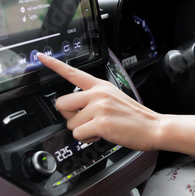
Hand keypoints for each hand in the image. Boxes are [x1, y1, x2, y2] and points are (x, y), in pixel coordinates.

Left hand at [37, 53, 164, 150]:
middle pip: (62, 104)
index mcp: (100, 85)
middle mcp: (98, 93)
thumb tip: (76, 109)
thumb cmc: (134, 117)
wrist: (153, 127)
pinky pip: (79, 134)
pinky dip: (88, 139)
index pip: (72, 72)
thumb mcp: (113, 98)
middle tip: (87, 120)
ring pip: (70, 123)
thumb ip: (93, 99)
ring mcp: (99, 107)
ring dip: (82, 130)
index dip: (54, 64)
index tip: (40, 56)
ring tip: (100, 128)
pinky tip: (102, 134)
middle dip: (71, 117)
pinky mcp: (101, 122)